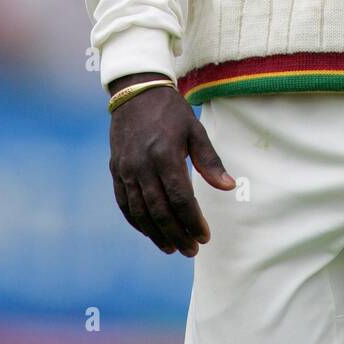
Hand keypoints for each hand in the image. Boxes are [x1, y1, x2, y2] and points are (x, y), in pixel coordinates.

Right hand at [108, 73, 235, 256]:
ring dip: (156, 234)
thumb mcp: (195, 131)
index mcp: (165, 155)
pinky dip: (137, 222)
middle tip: (191, 250)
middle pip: (159, 211)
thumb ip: (210, 162)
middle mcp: (142, 166)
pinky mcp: (115, 171)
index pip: (180, 198)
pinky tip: (150, 232)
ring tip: (172, 248)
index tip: (205, 236)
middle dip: (177, 234)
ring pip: (140, 212)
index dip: (193, 221)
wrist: (136, 92)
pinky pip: (125, 204)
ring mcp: (125, 170)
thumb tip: (228, 187)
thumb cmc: (171, 112)